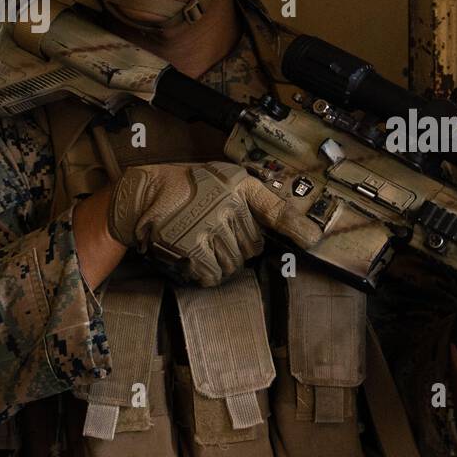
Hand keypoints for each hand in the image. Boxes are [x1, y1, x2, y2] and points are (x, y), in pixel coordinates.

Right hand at [107, 161, 322, 285]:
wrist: (143, 194)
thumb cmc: (188, 188)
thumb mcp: (224, 181)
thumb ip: (254, 200)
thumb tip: (295, 229)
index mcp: (239, 186)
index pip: (274, 208)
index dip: (296, 226)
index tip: (313, 239)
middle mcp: (227, 204)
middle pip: (252, 247)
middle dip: (238, 247)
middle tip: (216, 234)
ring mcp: (209, 225)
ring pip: (234, 264)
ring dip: (222, 261)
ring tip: (203, 243)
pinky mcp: (191, 246)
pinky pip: (213, 274)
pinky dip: (206, 273)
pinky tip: (194, 257)